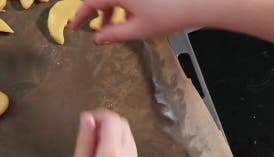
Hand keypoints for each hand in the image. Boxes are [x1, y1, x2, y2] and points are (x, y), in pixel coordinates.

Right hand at [69, 0, 211, 43]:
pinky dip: (123, 4)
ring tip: (113, 27)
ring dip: (110, 9)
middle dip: (95, 12)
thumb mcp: (137, 29)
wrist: (198, 2)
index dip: (80, 16)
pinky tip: (130, 17)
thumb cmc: (171, 12)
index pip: (90, 2)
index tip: (75, 26)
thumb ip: (113, 34)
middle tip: (92, 27)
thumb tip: (99, 37)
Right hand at [69, 109, 140, 156]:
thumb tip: (87, 119)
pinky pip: (129, 153)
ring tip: (93, 151)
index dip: (98, 116)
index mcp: (111, 155)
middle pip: (123, 126)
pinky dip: (118, 148)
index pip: (112, 120)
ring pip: (128, 138)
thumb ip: (84, 142)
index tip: (86, 123)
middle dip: (106, 124)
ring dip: (113, 136)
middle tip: (88, 135)